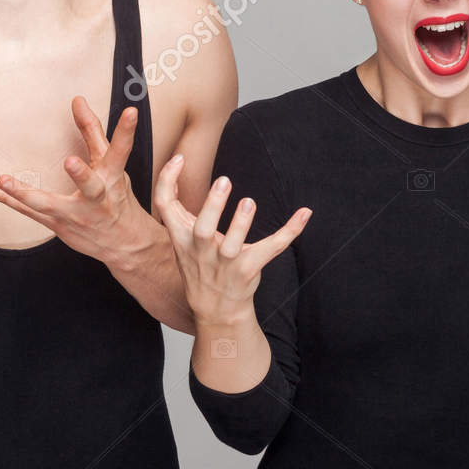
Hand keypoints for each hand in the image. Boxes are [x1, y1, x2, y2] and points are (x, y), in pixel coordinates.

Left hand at [0, 95, 145, 260]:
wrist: (123, 243)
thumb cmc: (116, 198)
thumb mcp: (110, 165)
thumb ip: (92, 131)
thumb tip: (77, 100)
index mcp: (113, 178)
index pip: (121, 151)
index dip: (126, 131)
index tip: (132, 112)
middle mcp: (97, 198)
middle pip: (91, 186)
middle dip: (82, 175)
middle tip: (71, 161)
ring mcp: (76, 215)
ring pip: (49, 205)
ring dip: (24, 193)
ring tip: (3, 180)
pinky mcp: (57, 224)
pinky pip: (30, 212)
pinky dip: (8, 201)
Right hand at [153, 152, 310, 326]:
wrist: (215, 310)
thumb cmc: (199, 265)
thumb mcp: (181, 238)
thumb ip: (177, 207)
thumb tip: (176, 162)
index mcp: (182, 237)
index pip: (165, 205)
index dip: (167, 180)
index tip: (178, 158)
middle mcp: (201, 250)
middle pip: (202, 228)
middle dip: (213, 205)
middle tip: (225, 180)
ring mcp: (226, 263)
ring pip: (233, 245)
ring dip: (241, 224)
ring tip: (249, 202)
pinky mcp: (248, 269)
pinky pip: (272, 248)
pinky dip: (290, 230)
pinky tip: (304, 213)